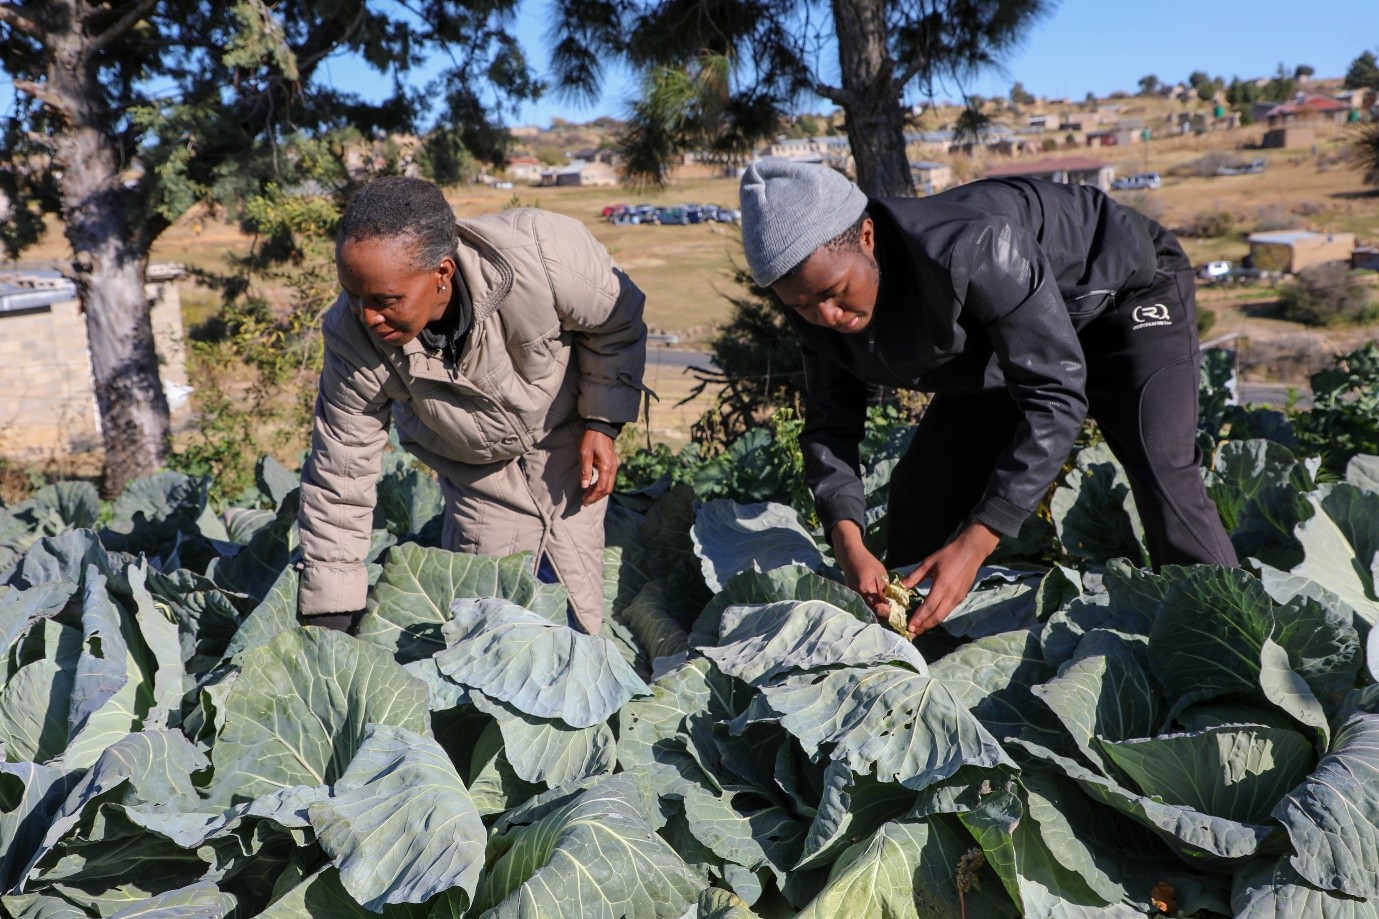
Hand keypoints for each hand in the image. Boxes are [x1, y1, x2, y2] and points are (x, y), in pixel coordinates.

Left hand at [579, 429, 618, 505]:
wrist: (601, 427)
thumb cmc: (591, 439)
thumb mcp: (585, 454)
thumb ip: (585, 471)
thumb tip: (584, 486)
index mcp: (607, 467)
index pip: (601, 488)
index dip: (593, 496)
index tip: (584, 501)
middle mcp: (613, 469)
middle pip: (607, 489)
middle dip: (596, 497)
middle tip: (585, 502)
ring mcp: (614, 466)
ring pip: (609, 485)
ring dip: (599, 492)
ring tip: (588, 496)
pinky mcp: (613, 464)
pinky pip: (609, 480)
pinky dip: (602, 486)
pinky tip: (593, 487)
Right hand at [831, 521, 890, 620]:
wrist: (849, 555)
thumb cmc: (867, 562)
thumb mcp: (881, 574)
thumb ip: (885, 589)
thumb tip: (891, 602)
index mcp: (865, 590)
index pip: (878, 608)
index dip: (887, 612)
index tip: (896, 612)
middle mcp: (857, 596)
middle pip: (871, 612)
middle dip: (882, 613)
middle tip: (892, 611)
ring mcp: (852, 596)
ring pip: (866, 608)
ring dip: (876, 609)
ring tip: (886, 607)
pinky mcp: (851, 594)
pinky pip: (862, 603)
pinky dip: (870, 604)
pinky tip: (877, 601)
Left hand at [900, 522, 1000, 636]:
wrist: (971, 552)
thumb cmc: (948, 555)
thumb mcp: (929, 562)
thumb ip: (915, 576)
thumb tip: (902, 586)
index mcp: (941, 586)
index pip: (928, 607)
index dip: (918, 618)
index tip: (909, 627)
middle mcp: (951, 596)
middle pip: (937, 617)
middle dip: (924, 627)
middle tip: (912, 633)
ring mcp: (958, 598)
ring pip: (943, 616)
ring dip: (931, 624)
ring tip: (920, 629)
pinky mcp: (961, 597)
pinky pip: (948, 611)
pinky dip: (938, 617)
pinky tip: (931, 618)